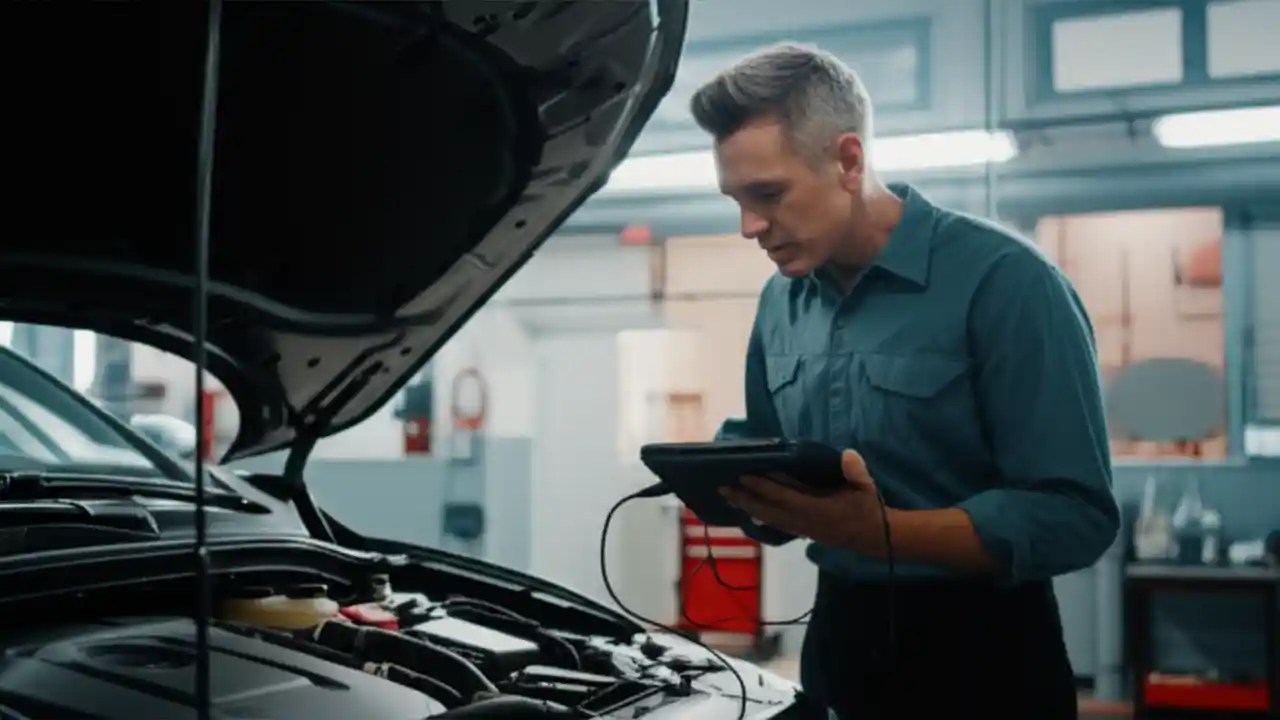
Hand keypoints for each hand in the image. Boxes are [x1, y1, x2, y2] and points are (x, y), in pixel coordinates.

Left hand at [720, 449, 890, 555]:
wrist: (874, 537)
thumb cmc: (868, 509)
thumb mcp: (867, 489)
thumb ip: (857, 473)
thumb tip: (848, 455)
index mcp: (818, 511)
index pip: (785, 497)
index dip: (764, 487)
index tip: (745, 476)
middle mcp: (804, 522)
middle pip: (768, 510)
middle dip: (745, 498)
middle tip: (722, 487)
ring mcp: (801, 529)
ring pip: (768, 518)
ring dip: (747, 507)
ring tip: (727, 496)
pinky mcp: (801, 531)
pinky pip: (774, 524)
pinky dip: (758, 515)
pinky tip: (746, 509)